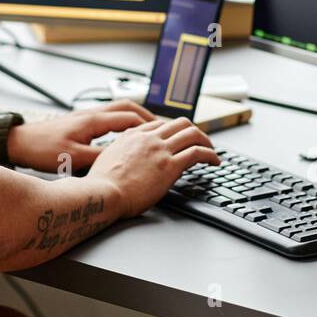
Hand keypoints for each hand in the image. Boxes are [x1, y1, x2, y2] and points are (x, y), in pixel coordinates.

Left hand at [6, 100, 155, 173]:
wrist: (20, 142)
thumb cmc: (42, 150)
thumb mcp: (73, 159)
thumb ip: (99, 158)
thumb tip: (123, 161)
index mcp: (93, 121)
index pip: (129, 117)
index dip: (149, 125)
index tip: (164, 133)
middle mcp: (91, 114)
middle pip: (127, 107)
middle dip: (147, 116)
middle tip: (163, 128)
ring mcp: (85, 116)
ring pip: (117, 110)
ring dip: (135, 117)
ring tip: (148, 129)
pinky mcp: (79, 122)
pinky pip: (108, 116)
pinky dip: (121, 121)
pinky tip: (123, 134)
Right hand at [87, 117, 219, 217]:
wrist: (103, 194)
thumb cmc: (101, 184)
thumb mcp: (105, 160)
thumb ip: (119, 154)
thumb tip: (125, 159)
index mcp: (131, 135)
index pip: (159, 125)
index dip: (173, 131)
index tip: (179, 139)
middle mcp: (148, 139)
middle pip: (179, 123)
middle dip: (193, 131)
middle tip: (200, 141)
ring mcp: (160, 150)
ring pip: (192, 133)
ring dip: (206, 141)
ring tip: (212, 151)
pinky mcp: (170, 166)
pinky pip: (197, 153)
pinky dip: (210, 155)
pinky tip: (214, 161)